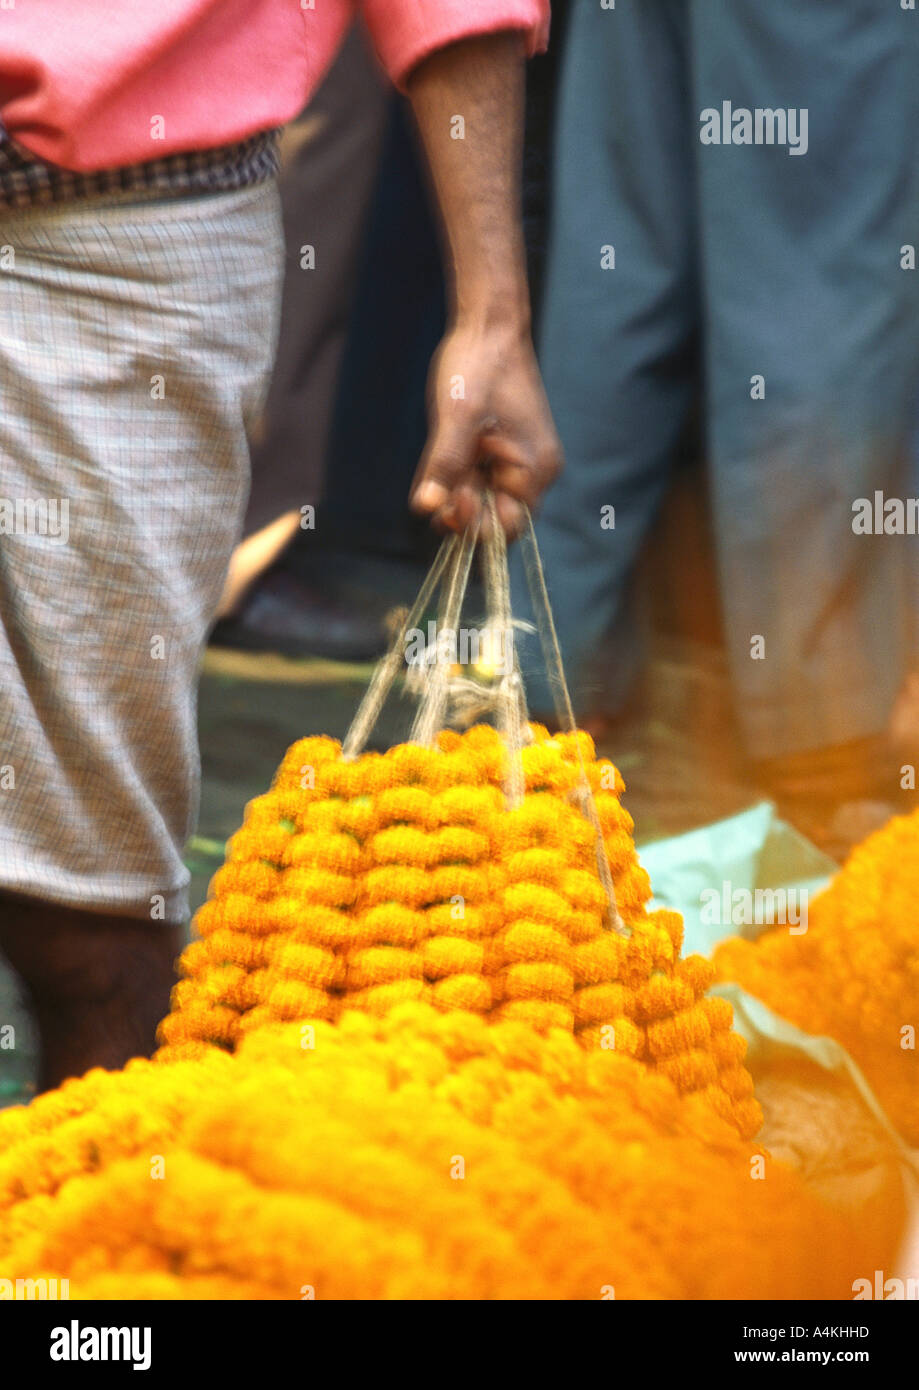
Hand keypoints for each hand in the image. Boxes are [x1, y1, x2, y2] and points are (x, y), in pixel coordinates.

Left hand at [410, 316, 561, 536]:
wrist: (489, 325)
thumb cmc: (478, 365)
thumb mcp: (456, 416)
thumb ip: (444, 464)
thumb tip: (426, 507)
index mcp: (534, 468)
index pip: (509, 527)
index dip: (477, 526)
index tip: (449, 503)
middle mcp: (533, 471)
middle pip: (496, 518)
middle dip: (464, 512)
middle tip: (437, 490)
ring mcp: (517, 461)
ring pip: (484, 501)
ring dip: (457, 496)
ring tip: (438, 472)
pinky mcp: (502, 451)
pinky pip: (479, 481)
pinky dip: (458, 480)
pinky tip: (441, 465)